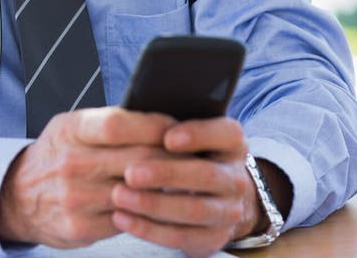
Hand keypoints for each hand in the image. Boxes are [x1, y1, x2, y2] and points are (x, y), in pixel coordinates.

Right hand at [0, 106, 175, 247]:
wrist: (17, 196)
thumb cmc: (58, 153)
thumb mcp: (73, 125)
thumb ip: (110, 122)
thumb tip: (161, 119)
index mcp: (71, 129)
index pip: (119, 124)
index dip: (154, 125)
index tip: (178, 127)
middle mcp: (72, 162)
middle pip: (136, 159)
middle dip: (172, 157)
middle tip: (196, 155)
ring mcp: (76, 197)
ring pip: (137, 191)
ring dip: (167, 186)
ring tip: (189, 179)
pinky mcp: (81, 227)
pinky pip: (128, 218)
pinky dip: (149, 210)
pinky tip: (163, 203)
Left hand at [110, 116, 260, 257]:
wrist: (215, 196)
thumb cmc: (190, 154)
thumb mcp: (190, 134)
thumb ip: (171, 126)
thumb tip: (138, 118)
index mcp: (232, 143)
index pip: (225, 135)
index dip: (198, 135)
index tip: (167, 137)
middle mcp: (236, 177)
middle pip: (206, 175)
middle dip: (166, 173)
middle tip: (131, 172)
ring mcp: (229, 211)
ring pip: (193, 209)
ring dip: (153, 204)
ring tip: (120, 195)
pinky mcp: (213, 238)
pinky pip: (181, 237)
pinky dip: (149, 229)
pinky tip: (123, 218)